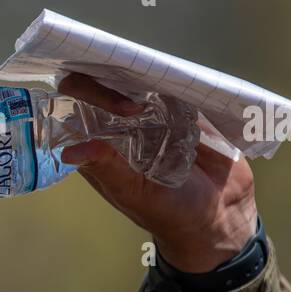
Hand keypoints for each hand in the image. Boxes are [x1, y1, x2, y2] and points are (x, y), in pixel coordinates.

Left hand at [55, 72, 258, 272]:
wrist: (221, 215)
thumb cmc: (169, 212)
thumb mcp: (133, 192)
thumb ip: (104, 168)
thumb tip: (68, 152)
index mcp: (101, 145)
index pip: (78, 106)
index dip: (84, 91)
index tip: (113, 105)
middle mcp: (122, 125)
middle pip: (105, 84)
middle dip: (115, 79)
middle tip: (138, 105)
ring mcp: (152, 114)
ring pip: (137, 80)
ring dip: (144, 76)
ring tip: (157, 90)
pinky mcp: (183, 109)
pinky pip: (173, 84)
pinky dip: (174, 79)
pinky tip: (179, 85)